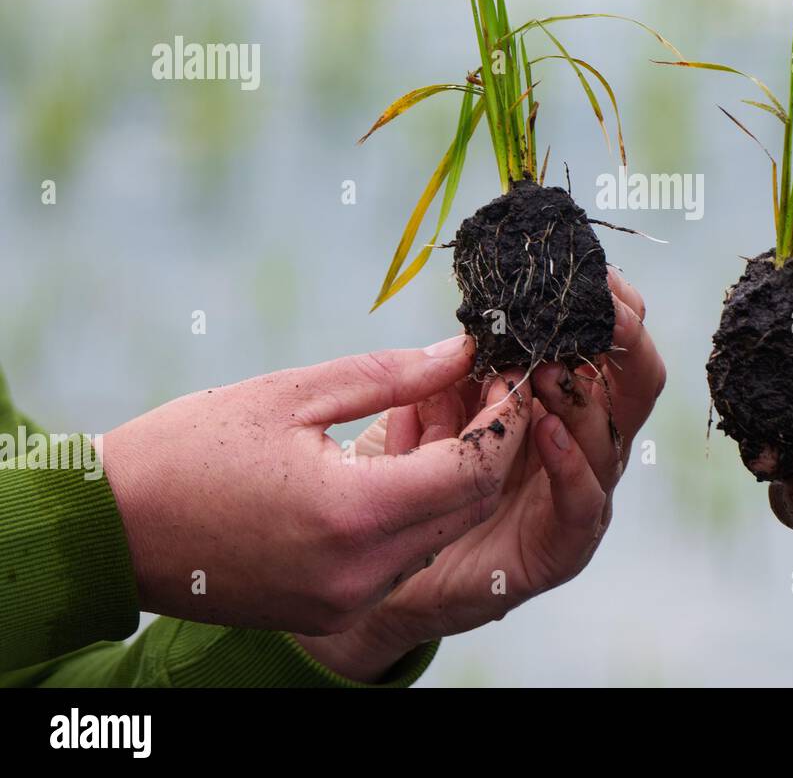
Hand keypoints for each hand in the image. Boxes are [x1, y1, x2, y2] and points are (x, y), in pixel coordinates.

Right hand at [103, 337, 529, 635]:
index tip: (510, 374)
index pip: (474, 471)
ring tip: (441, 412)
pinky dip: (417, 508)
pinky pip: (402, 557)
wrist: (111, 528)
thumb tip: (462, 353)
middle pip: (469, 507)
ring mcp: (344, 601)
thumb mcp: (294, 394)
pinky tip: (400, 460)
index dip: (504, 419)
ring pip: (441, 534)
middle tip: (485, 386)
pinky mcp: (329, 610)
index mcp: (352, 515)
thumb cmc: (191, 448)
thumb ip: (391, 376)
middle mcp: (359, 573)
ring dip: (455, 477)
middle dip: (490, 445)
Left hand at [303, 269, 664, 680]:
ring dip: (583, 396)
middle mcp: (586, 445)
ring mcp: (581, 495)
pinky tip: (547, 430)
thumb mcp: (433, 406)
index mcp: (566, 404)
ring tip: (552, 365)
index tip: (592, 271)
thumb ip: (460, 371)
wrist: (385, 565)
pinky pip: (582, 504)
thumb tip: (475, 325)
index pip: (612, 346)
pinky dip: (570, 464)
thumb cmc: (416, 475)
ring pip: (610, 438)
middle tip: (601, 306)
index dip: (613, 307)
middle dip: (624, 340)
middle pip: (635, 384)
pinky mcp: (563, 546)